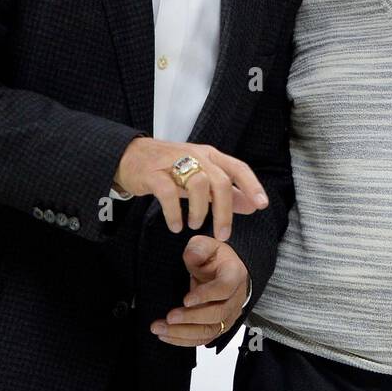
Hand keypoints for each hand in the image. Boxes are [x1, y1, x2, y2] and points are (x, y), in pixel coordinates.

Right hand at [114, 138, 267, 239]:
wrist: (130, 156)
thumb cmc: (170, 167)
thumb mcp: (201, 177)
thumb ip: (225, 191)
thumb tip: (252, 205)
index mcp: (210, 156)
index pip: (238, 168)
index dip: (252, 185)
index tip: (261, 205)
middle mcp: (196, 156)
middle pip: (220, 181)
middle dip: (225, 211)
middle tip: (223, 234)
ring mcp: (174, 162)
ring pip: (198, 184)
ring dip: (200, 210)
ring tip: (195, 225)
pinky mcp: (153, 173)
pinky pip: (168, 193)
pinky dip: (174, 213)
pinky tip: (176, 226)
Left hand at [151, 237, 249, 346]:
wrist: (224, 272)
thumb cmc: (216, 259)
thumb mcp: (208, 245)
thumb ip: (199, 248)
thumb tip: (191, 256)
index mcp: (234, 275)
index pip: (224, 288)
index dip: (206, 295)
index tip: (186, 299)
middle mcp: (235, 299)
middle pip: (217, 314)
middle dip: (191, 318)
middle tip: (169, 317)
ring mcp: (228, 316)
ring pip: (209, 331)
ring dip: (183, 332)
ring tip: (160, 328)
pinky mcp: (218, 327)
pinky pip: (203, 339)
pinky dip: (183, 340)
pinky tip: (166, 335)